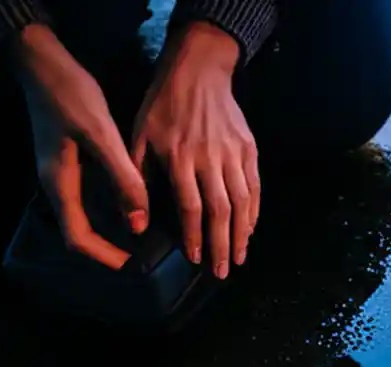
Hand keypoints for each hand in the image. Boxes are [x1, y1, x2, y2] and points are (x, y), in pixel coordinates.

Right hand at [13, 25, 148, 268]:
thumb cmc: (68, 94)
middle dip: (110, 249)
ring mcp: (61, 175)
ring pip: (86, 216)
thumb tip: (139, 223)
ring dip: (111, 230)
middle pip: (81, 233)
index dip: (104, 258)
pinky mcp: (69, 163)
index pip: (78, 239)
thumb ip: (122, 178)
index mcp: (60, 185)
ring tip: (145, 236)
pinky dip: (110, 207)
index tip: (133, 267)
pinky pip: (90, 197)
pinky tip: (134, 203)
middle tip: (144, 256)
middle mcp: (57, 187)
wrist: (42, 62)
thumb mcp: (100, 135)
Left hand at [132, 21, 259, 279]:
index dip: (194, 235)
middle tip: (222, 272)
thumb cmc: (162, 106)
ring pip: (242, 201)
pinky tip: (250, 229)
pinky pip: (254, 185)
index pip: (191, 206)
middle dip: (223, 244)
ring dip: (242, 234)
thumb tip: (137, 224)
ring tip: (239, 258)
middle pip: (221, 210)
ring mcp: (233, 153)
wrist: (198, 70)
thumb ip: (136, 180)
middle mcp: (210, 157)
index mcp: (180, 156)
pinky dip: (254, 211)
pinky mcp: (248, 147)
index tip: (196, 259)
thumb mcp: (138, 138)